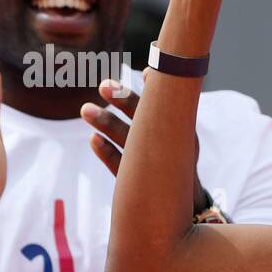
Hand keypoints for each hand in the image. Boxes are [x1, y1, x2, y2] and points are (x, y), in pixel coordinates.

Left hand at [82, 80, 204, 213]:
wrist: (187, 201)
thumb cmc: (176, 155)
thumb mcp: (177, 128)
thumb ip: (162, 102)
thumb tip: (148, 70)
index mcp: (177, 132)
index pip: (161, 108)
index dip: (149, 91)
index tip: (141, 73)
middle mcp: (167, 147)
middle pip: (144, 122)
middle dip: (125, 102)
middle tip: (104, 85)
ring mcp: (152, 167)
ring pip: (127, 142)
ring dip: (107, 124)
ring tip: (85, 109)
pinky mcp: (137, 184)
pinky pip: (119, 166)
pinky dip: (106, 153)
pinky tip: (93, 139)